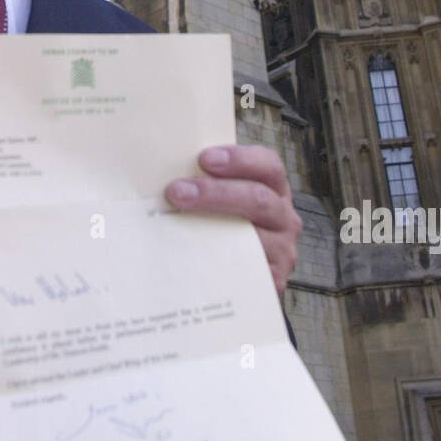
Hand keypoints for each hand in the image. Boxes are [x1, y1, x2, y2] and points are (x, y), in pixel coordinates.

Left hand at [164, 145, 300, 296]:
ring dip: (211, 227)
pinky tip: (189, 257)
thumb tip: (157, 169)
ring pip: (252, 237)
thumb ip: (204, 181)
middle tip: (176, 191)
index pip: (268, 165)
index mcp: (273, 188)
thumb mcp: (223, 198)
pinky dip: (217, 262)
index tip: (204, 159)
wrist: (237, 276)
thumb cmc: (224, 224)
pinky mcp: (272, 281)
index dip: (239, 159)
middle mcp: (283, 217)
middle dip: (215, 193)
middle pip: (258, 199)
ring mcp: (281, 251)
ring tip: (176, 221)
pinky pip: (246, 270)